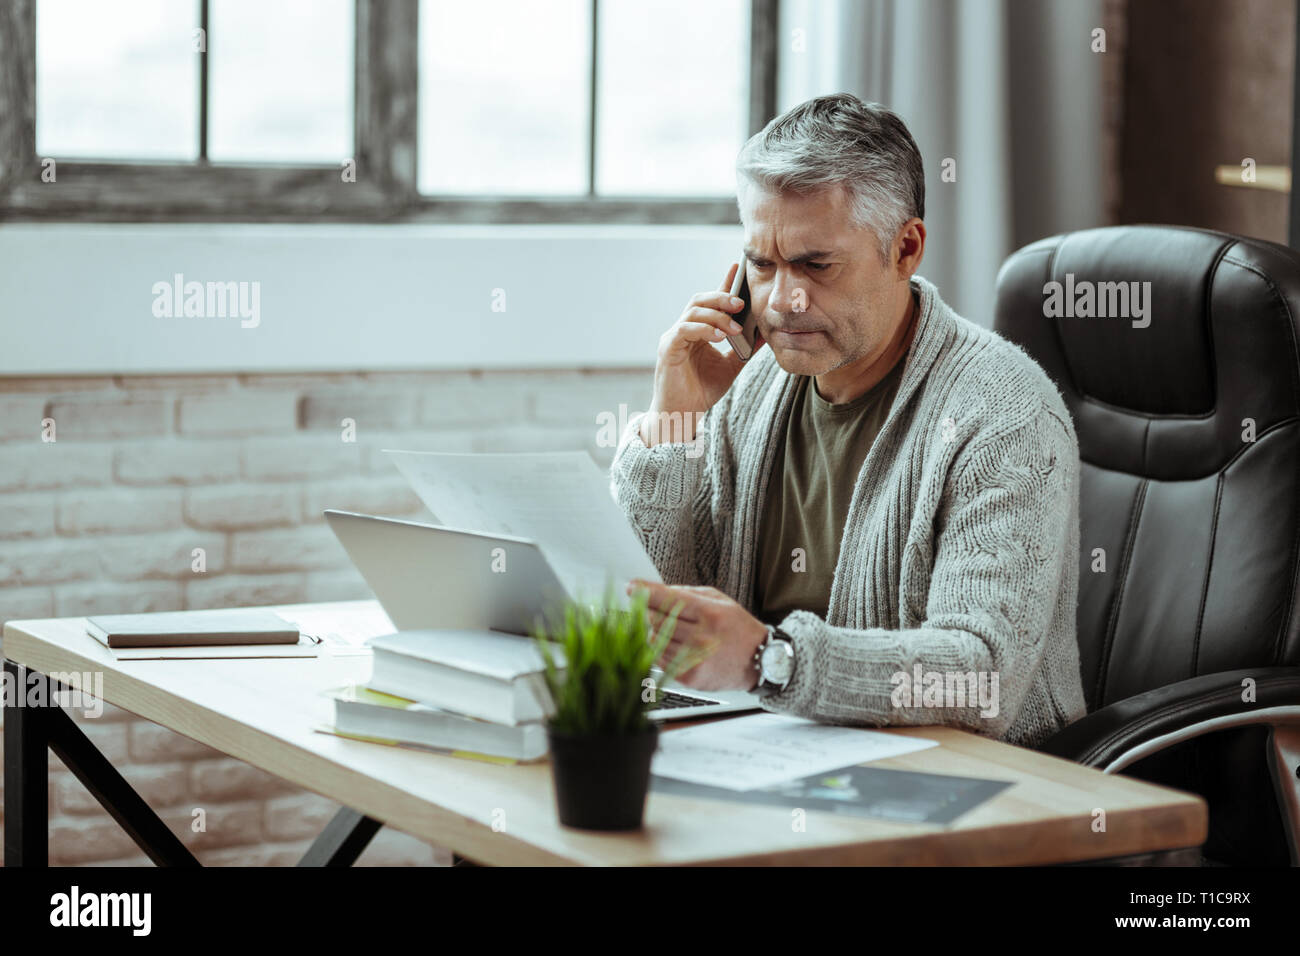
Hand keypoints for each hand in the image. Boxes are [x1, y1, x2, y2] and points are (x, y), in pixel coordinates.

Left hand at [628, 579, 767, 691]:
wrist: (759, 660)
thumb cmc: (738, 628)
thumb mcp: (719, 600)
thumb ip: (687, 593)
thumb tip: (655, 590)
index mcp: (709, 614)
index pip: (668, 599)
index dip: (646, 591)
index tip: (632, 587)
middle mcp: (701, 637)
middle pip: (655, 620)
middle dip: (649, 612)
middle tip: (653, 609)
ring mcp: (695, 660)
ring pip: (655, 641)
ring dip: (655, 633)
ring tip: (672, 630)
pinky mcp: (690, 677)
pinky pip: (660, 660)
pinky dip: (662, 651)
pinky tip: (677, 645)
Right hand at [640, 263, 763, 446]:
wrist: (682, 416)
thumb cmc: (701, 391)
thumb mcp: (730, 366)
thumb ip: (745, 349)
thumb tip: (767, 333)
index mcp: (697, 330)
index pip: (710, 301)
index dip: (723, 284)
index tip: (739, 268)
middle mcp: (683, 329)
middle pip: (700, 300)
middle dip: (722, 297)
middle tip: (742, 302)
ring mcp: (673, 337)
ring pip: (693, 312)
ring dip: (717, 316)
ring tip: (736, 328)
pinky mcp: (667, 349)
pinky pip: (684, 330)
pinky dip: (704, 330)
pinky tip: (720, 337)